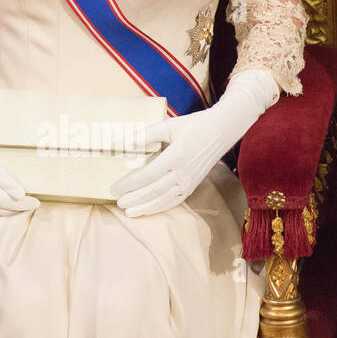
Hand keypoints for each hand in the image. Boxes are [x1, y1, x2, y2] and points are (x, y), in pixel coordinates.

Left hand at [112, 68, 279, 215]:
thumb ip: (145, 135)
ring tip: (129, 212)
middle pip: (153, 190)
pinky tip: (148, 210)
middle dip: (134, 198)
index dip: (130, 184)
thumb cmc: (193, 126)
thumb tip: (122, 143)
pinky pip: (174, 201)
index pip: (148, 175)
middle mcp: (182, 173)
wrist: (221, 131)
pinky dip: (160, 207)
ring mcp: (189, 181)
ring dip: (145, 207)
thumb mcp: (168, 125)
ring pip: (163, 199)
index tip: (115, 187)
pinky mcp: (192, 186)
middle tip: (117, 203)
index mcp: (175, 156)